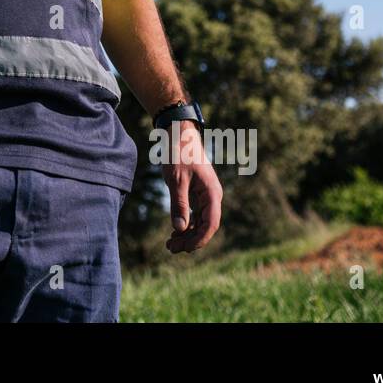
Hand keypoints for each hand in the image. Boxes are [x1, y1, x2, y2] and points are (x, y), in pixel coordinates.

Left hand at [162, 120, 222, 253]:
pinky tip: (174, 232)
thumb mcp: (176, 179)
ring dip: (187, 235)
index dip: (199, 239)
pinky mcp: (197, 194)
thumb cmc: (179, 153)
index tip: (185, 249)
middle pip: (205, 226)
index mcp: (212, 193)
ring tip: (170, 245)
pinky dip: (186, 224)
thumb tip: (179, 228)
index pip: (211, 223)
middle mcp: (212, 196)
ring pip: (200, 222)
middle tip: (170, 249)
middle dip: (190, 240)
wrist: (179, 134)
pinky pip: (195, 215)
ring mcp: (205, 195)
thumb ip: (179, 203)